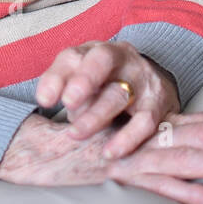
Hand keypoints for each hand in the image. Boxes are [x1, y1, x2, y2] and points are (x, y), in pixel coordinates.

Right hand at [0, 110, 202, 203]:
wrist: (43, 147)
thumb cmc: (92, 142)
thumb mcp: (134, 138)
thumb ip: (166, 140)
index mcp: (160, 123)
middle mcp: (152, 134)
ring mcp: (138, 153)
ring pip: (190, 155)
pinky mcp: (122, 174)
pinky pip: (159, 184)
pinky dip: (189, 191)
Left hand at [34, 40, 179, 159]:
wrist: (151, 84)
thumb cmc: (107, 85)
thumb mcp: (84, 81)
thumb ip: (65, 87)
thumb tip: (46, 98)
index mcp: (95, 51)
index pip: (73, 56)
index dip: (56, 77)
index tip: (44, 100)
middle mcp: (121, 58)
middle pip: (102, 60)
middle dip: (84, 79)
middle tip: (68, 102)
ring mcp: (142, 78)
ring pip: (119, 93)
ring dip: (96, 116)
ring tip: (76, 134)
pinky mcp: (158, 102)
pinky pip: (144, 121)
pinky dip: (127, 138)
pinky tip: (110, 152)